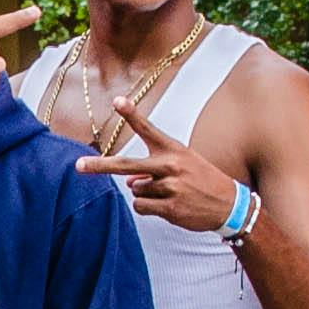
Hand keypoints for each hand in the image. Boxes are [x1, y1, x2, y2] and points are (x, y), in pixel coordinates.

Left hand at [74, 97, 242, 236]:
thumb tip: (130, 184)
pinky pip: (142, 206)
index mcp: (173, 149)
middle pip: (126, 165)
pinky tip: (170, 206)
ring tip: (171, 194)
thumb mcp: (181, 167)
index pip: (148, 129)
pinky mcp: (171, 207)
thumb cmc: (201, 181)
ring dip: (147, 194)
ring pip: (135, 190)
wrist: (230, 205)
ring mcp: (170, 187)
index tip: (118, 101)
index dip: (132, 114)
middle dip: (100, 166)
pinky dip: (149, 208)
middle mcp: (170, 166)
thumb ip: (152, 170)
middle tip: (79, 165)